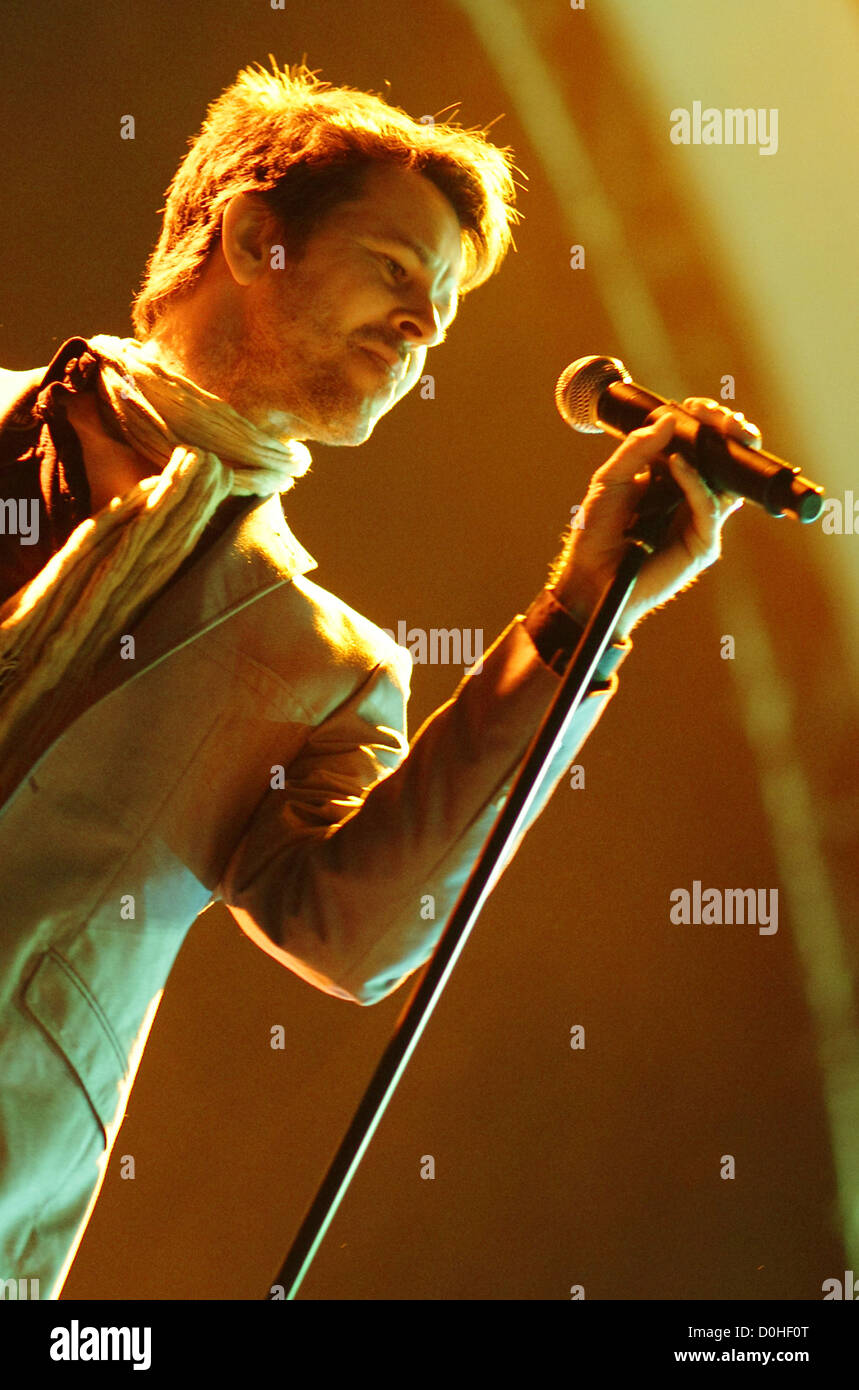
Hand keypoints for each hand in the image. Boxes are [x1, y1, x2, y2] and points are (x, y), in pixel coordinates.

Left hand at [552, 399, 761, 638]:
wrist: (590, 576)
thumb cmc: (597, 532)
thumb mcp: (610, 480)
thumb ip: (637, 449)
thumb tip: (669, 419)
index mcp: (671, 478)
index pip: (700, 445)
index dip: (705, 423)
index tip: (697, 406)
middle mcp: (690, 497)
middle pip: (724, 460)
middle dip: (728, 431)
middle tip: (718, 415)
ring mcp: (699, 520)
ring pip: (728, 483)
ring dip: (723, 451)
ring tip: (712, 428)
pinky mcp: (702, 543)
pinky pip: (708, 508)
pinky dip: (696, 483)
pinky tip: (679, 465)